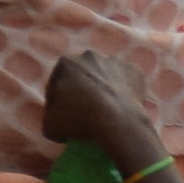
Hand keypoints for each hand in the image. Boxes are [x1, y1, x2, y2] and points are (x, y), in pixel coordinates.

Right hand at [43, 46, 167, 178]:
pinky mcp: (134, 71)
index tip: (64, 118)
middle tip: (85, 113)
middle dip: (82, 90)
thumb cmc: (79, 119)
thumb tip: (58, 126)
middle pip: (82, 76)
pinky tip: (123, 108)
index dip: (58, 102)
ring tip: (107, 111)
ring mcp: (114, 62)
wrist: (116, 120)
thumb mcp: (51, 127)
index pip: (56, 84)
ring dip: (104, 88)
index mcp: (65, 64)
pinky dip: (124, 92)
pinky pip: (126, 82)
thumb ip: (49, 121)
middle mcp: (89, 56)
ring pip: (105, 76)